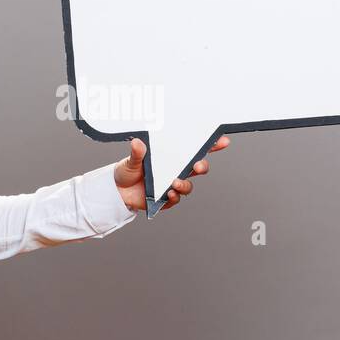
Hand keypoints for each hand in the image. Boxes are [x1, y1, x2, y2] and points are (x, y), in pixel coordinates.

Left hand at [113, 134, 230, 211]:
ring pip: (189, 185)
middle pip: (198, 168)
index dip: (211, 145)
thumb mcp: (131, 159)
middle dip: (202, 166)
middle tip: (197, 166)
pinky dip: (174, 196)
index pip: (195, 150)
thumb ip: (137, 153)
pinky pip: (176, 198)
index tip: (222, 140)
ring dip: (185, 184)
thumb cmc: (128, 170)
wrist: (117, 191)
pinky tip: (168, 193)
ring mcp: (172, 184)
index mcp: (172, 156)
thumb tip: (138, 143)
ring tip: (174, 183)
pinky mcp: (166, 199)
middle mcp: (175, 170)